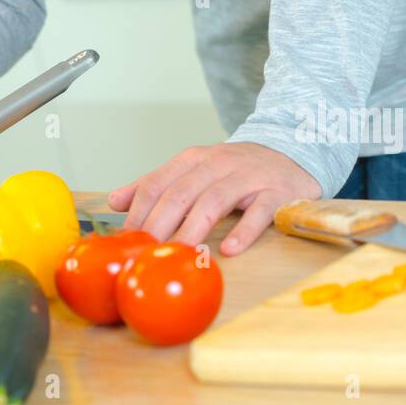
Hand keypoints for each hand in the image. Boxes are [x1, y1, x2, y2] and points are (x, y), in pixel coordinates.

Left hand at [108, 140, 320, 254]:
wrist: (291, 152)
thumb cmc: (235, 169)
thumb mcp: (193, 170)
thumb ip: (156, 185)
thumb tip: (114, 201)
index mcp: (193, 160)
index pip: (158, 183)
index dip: (139, 211)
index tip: (126, 239)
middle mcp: (218, 164)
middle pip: (182, 192)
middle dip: (160, 223)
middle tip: (147, 251)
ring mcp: (248, 177)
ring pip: (215, 200)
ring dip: (194, 228)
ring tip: (181, 252)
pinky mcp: (276, 192)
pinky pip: (259, 212)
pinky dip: (243, 230)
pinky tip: (229, 249)